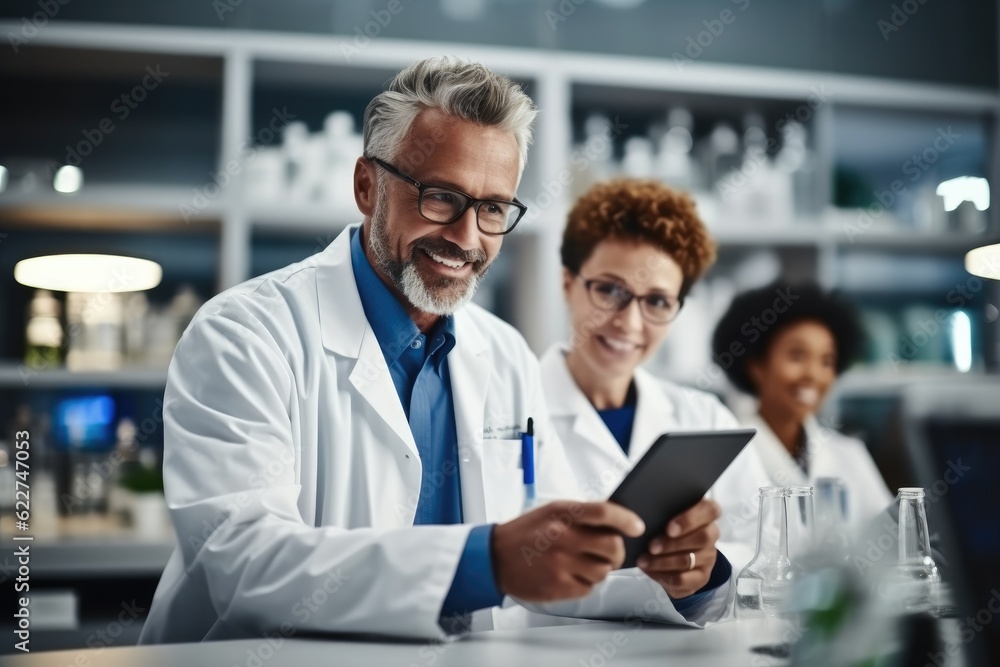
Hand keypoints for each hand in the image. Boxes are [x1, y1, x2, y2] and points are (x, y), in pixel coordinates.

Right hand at [491, 501, 644, 602]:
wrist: (494, 558)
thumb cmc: (525, 533)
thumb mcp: (551, 512)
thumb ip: (580, 515)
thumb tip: (615, 522)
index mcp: (562, 513)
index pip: (604, 512)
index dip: (626, 519)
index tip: (638, 527)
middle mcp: (563, 537)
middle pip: (612, 546)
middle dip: (618, 552)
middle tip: (611, 553)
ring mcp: (561, 564)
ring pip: (604, 571)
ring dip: (601, 569)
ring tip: (584, 564)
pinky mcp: (559, 587)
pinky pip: (589, 588)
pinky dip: (586, 583)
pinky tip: (571, 575)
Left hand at [636, 498, 720, 598]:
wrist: (672, 558)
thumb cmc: (666, 529)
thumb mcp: (665, 517)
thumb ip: (662, 513)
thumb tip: (640, 519)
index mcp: (705, 515)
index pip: (711, 510)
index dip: (690, 519)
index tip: (668, 528)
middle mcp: (711, 535)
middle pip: (703, 538)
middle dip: (673, 543)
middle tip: (651, 546)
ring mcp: (708, 558)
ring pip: (689, 560)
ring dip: (663, 561)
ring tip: (643, 561)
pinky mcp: (701, 577)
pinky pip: (682, 579)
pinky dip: (662, 575)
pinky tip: (648, 570)